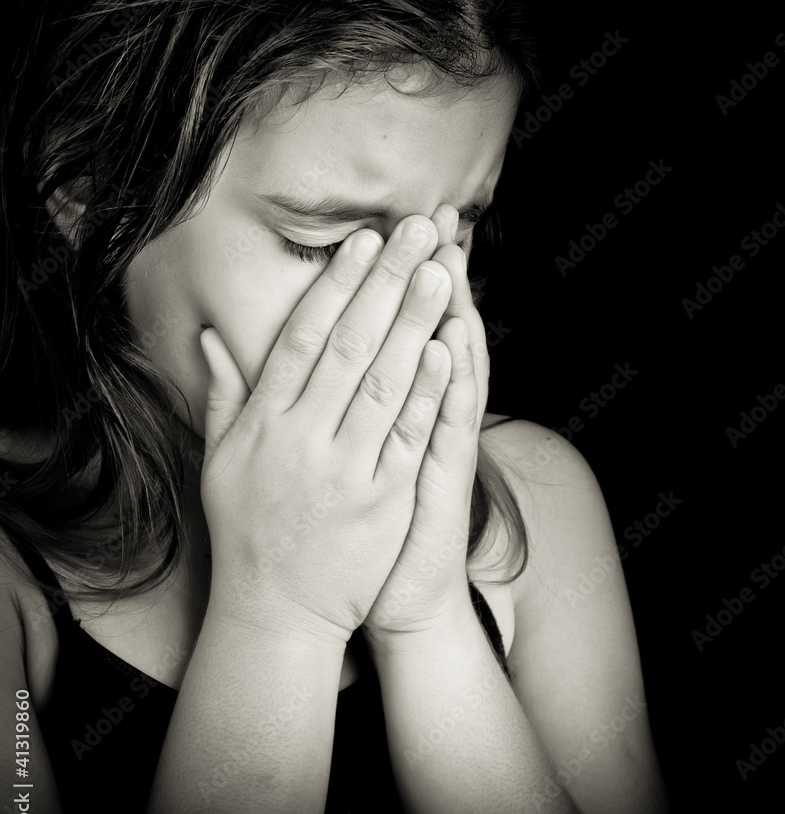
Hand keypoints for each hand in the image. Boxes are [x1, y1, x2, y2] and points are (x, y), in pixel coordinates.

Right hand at [198, 215, 455, 644]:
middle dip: (387, 283)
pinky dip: (427, 393)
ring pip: (384, 383)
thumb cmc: (247, 532)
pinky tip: (446, 349)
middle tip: (418, 231)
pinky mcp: (380, 502)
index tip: (363, 241)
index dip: (336, 286)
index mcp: (263, 422)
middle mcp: (301, 438)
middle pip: (350, 346)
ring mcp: (344, 470)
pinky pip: (408, 438)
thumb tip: (213, 338)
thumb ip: (223, 396)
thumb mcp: (221, 463)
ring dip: (414, 323)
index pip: (303, 338)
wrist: (276, 613)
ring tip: (441, 272)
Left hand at [363, 205, 489, 639]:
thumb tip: (303, 362)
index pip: (394, 330)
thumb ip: (327, 408)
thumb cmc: (362, 528)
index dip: (388, 281)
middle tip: (433, 216)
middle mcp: (423, 418)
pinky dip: (452, 388)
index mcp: (391, 408)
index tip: (381, 225)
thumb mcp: (343, 460)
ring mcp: (439, 446)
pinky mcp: (446, 482)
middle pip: (430, 332)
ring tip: (449, 259)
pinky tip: (453, 346)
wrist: (397, 598)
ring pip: (452, 369)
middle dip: (428, 275)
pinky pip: (452, 429)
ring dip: (451, 314)